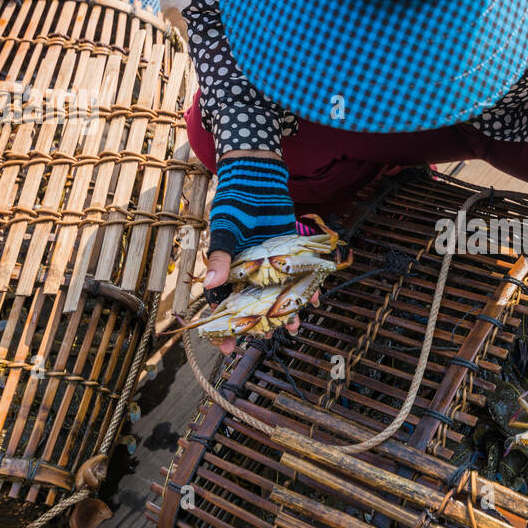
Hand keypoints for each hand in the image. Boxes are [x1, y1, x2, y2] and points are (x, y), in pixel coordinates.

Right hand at [204, 152, 301, 354]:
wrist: (258, 177)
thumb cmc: (234, 202)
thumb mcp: (225, 230)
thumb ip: (221, 256)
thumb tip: (212, 284)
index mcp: (228, 268)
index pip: (223, 304)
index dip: (224, 328)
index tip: (227, 350)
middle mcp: (249, 270)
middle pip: (253, 304)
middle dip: (260, 323)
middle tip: (268, 338)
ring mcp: (270, 263)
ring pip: (277, 293)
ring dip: (285, 310)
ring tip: (294, 327)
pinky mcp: (289, 252)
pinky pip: (297, 274)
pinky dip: (306, 286)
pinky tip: (315, 298)